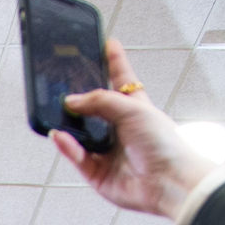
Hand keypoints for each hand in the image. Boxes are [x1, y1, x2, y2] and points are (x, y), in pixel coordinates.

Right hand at [52, 40, 220, 221]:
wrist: (168, 181)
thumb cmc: (164, 143)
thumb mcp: (133, 108)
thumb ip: (100, 101)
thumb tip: (71, 101)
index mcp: (136, 108)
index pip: (122, 79)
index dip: (114, 61)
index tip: (107, 43)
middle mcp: (120, 129)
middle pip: (94, 107)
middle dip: (78, 97)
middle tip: (61, 82)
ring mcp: (107, 151)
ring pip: (80, 134)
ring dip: (68, 123)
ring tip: (55, 110)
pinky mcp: (97, 173)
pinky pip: (76, 157)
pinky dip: (67, 146)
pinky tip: (61, 136)